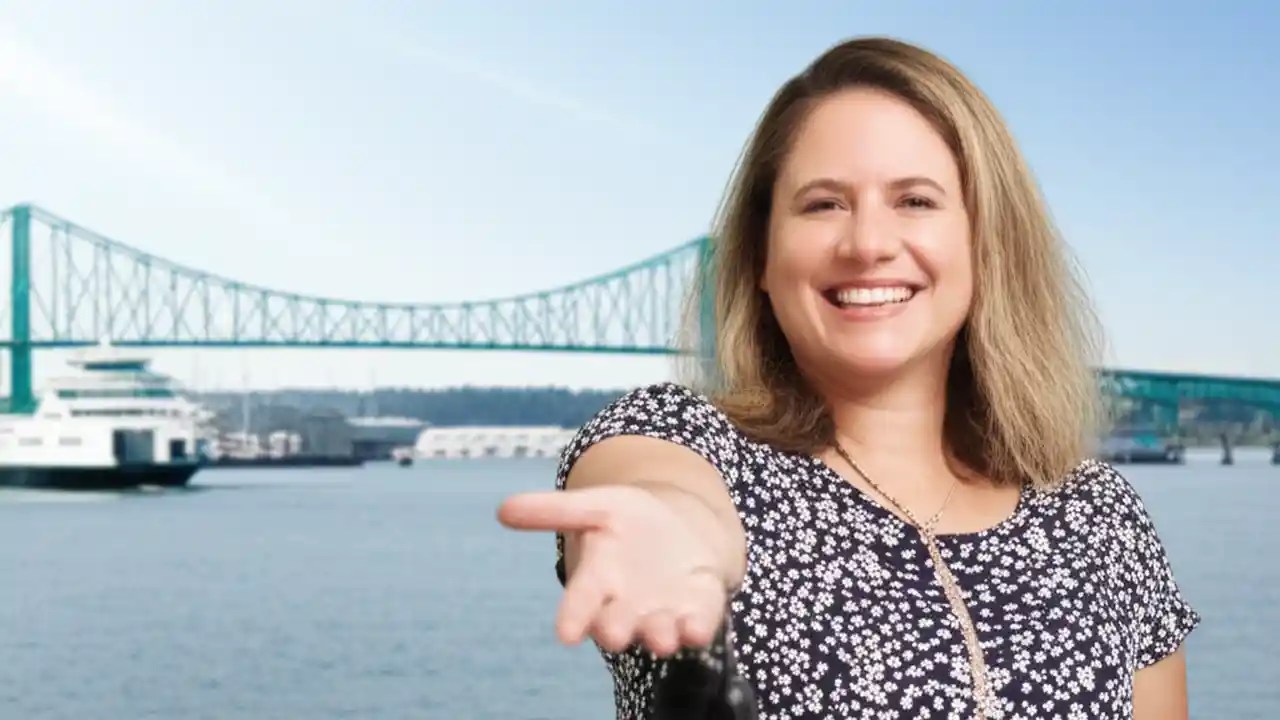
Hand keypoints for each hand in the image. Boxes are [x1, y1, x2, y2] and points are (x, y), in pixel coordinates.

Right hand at [498, 484, 729, 656]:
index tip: (565, 634)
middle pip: (617, 623)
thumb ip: (554, 510)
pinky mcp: (699, 608)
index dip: (572, 617)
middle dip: (615, 629)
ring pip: (658, 630)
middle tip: (613, 635)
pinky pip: (699, 622)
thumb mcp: (595, 507)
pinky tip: (698, 629)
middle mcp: (627, 605)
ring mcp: (664, 610)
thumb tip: (502, 509)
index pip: (579, 602)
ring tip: (661, 639)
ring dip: (659, 635)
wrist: (683, 529)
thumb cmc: (629, 522)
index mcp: (597, 580)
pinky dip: (698, 627)